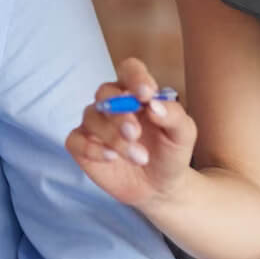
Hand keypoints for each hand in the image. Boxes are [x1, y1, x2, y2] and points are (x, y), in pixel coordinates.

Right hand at [66, 57, 196, 209]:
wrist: (160, 187)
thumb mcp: (183, 135)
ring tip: (138, 157)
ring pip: (92, 116)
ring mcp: (94, 123)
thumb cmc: (170, 153)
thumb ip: (174, 115)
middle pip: (105, 92)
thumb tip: (153, 104)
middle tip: (135, 132)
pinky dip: (92, 148)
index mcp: (136, 92)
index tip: (146, 94)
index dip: (135, 78)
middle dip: (120, 112)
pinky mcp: (81, 145)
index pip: (129, 70)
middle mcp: (112, 103)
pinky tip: (111, 158)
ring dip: (113, 137)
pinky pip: (76, 140)